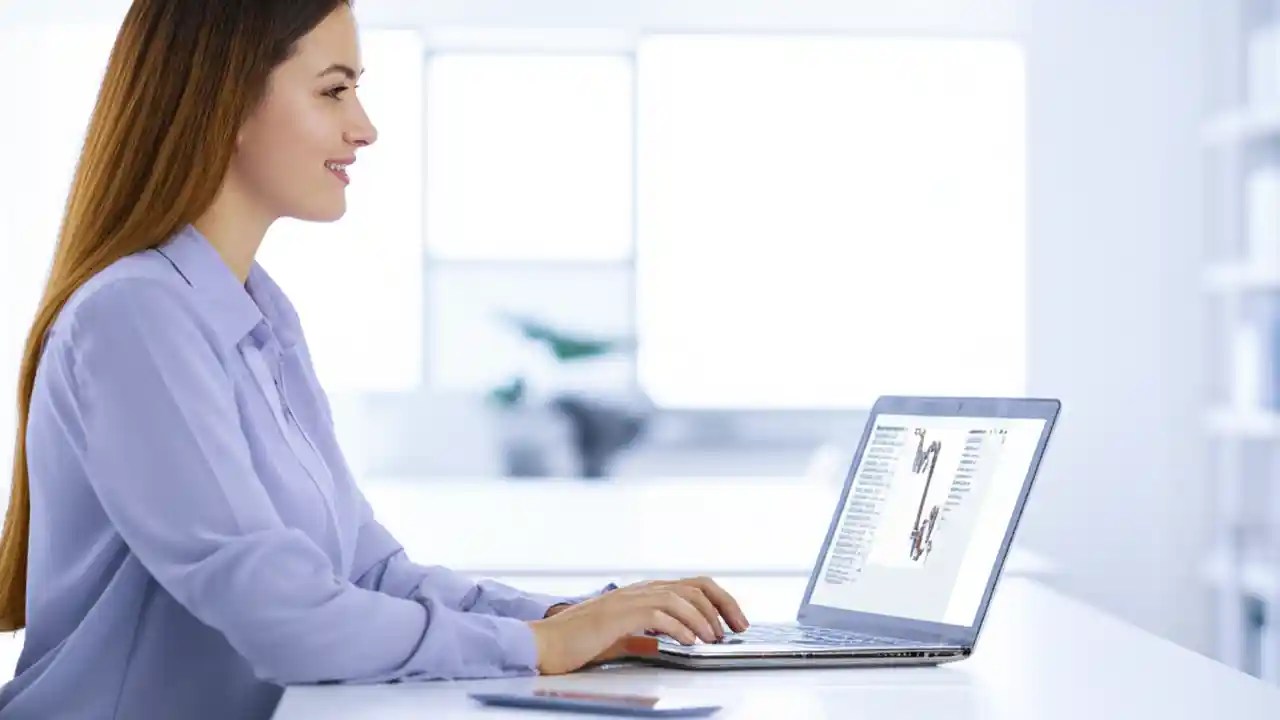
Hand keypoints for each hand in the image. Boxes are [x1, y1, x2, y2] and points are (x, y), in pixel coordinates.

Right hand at [527, 577, 749, 674]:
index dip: (719, 599)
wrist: (546, 642)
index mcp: (642, 591)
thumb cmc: (579, 641)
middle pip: (694, 585)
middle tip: (736, 629)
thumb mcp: (622, 637)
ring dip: (703, 618)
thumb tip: (670, 642)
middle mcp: (639, 589)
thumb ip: (646, 635)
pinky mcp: (619, 614)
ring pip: (680, 597)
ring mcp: (629, 599)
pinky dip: (681, 627)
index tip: (736, 621)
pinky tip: (690, 642)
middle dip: (722, 605)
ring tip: (714, 639)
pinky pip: (659, 614)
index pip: (692, 584)